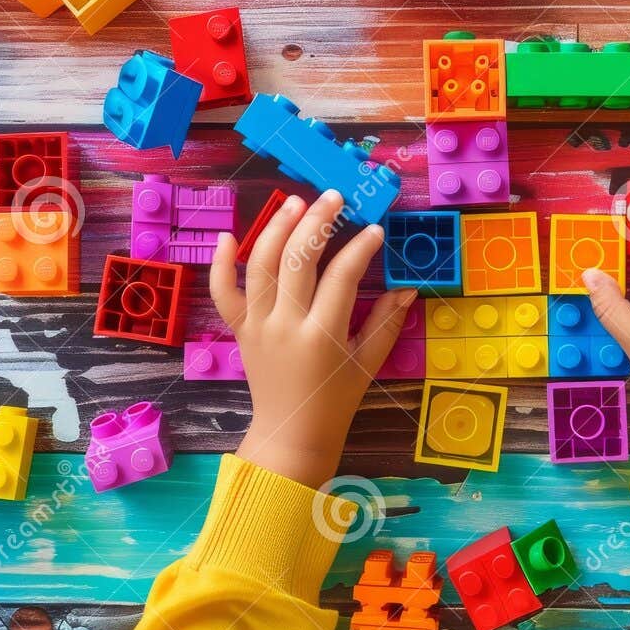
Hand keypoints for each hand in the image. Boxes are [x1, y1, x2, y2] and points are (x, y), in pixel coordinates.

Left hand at [210, 190, 417, 488]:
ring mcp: (258, 325)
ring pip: (261, 265)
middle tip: (334, 198)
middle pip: (298, 260)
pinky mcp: (239, 329)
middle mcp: (286, 326)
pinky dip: (221, 263)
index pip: (341, 277)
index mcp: (322, 337)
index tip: (374, 231)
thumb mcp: (367, 363)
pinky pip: (224, 292)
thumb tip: (407, 288)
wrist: (291, 432)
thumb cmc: (334, 400)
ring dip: (277, 228)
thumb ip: (386, 323)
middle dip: (317, 222)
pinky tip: (230, 234)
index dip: (360, 248)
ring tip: (295, 202)